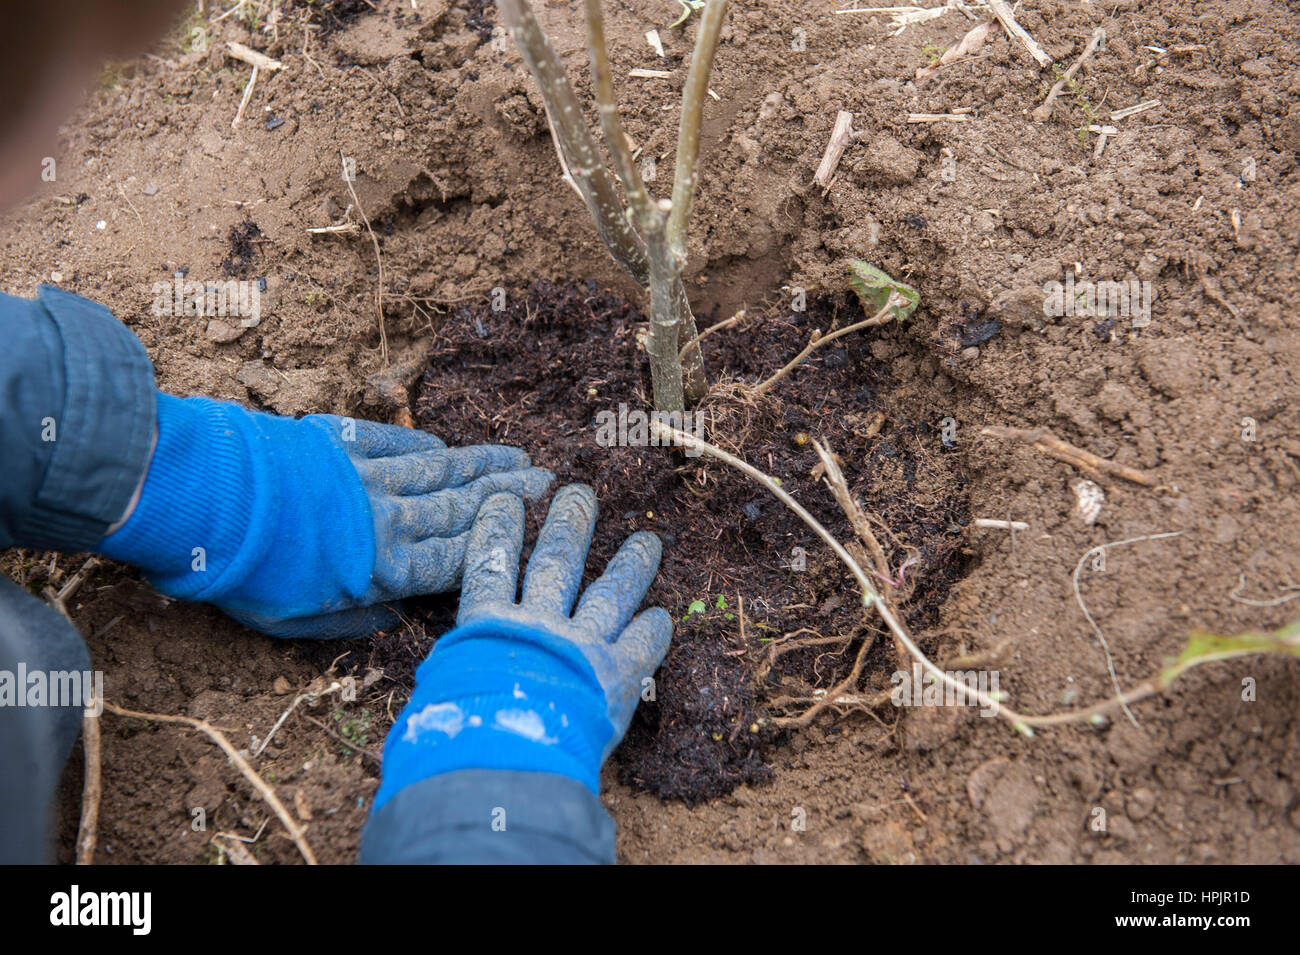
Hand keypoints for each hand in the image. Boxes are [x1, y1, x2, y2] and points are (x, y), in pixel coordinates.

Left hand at [97, 393, 552, 637]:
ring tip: (521, 456)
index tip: (542, 533)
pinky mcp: (336, 444)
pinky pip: (393, 442)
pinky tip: (446, 444)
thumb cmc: (240, 574)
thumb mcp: (293, 622)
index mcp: (382, 566)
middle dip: (511, 497)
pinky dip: (423, 443)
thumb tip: (394, 614)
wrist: (200, 501)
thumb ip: (352, 619)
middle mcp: (388, 517)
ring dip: (482, 465)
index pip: (458, 558)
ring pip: (439, 471)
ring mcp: (367, 476)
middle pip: (462, 508)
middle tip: (553, 485)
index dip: (503, 545)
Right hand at [372, 484, 671, 806]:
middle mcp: (538, 626)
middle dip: (570, 525)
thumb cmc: (456, 732)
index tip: (505, 497)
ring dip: (630, 566)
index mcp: (488, 627)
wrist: (504, 755)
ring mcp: (582, 645)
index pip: (490, 566)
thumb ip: (452, 673)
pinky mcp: (617, 675)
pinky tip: (662, 617)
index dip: (497, 529)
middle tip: (581, 493)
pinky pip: (641, 645)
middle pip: (557, 563)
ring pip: (610, 594)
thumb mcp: (440, 693)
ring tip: (648, 540)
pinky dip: (652, 631)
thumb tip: (445, 674)